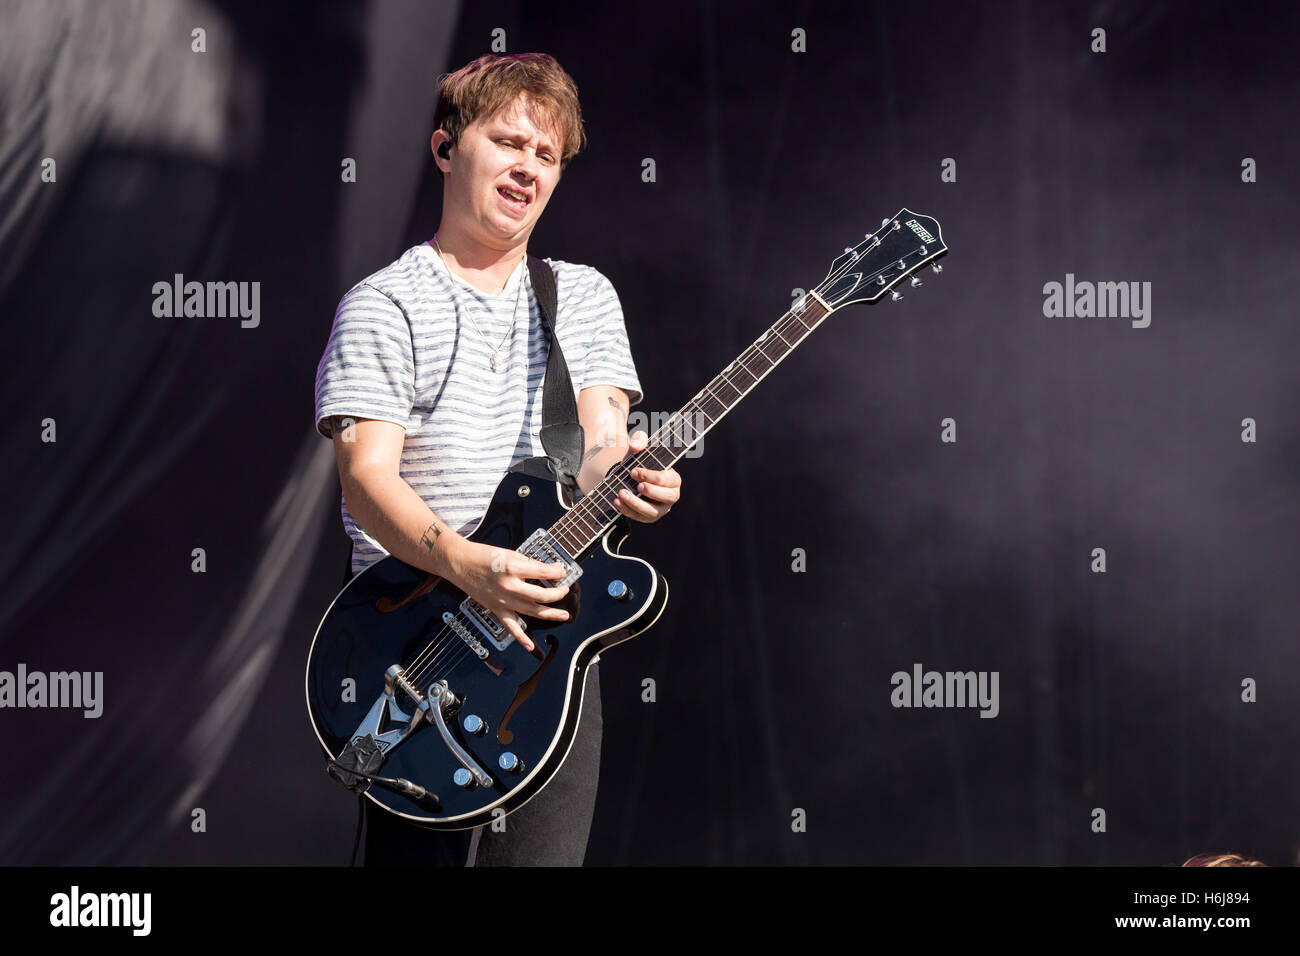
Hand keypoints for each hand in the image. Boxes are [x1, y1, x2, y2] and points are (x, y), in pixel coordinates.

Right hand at [444, 538, 569, 650]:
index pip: (543, 572)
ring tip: (564, 615)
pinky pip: (510, 626)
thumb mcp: (509, 553)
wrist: (459, 563)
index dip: (557, 572)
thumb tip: (544, 572)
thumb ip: (527, 564)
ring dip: (550, 614)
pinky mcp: (496, 609)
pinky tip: (531, 646)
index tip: (562, 571)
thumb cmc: (482, 555)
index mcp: (513, 568)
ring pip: (532, 611)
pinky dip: (521, 638)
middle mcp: (509, 586)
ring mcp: (503, 600)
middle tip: (565, 590)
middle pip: (541, 595)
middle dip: (557, 593)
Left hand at [611, 430, 681, 522]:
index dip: (651, 476)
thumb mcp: (639, 449)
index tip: (634, 471)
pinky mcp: (648, 517)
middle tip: (636, 485)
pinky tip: (616, 502)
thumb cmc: (639, 462)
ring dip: (636, 504)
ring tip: (621, 493)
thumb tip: (636, 445)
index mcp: (673, 479)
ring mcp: (660, 509)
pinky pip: (640, 518)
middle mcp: (671, 495)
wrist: (628, 476)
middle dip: (651, 491)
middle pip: (668, 497)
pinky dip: (627, 511)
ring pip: (653, 512)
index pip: (668, 479)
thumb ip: (639, 440)